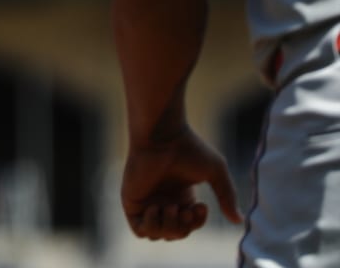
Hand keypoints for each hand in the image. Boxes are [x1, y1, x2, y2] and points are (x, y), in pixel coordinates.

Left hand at [120, 128, 241, 240]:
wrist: (162, 136)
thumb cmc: (189, 148)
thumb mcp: (215, 173)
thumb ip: (227, 197)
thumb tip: (238, 221)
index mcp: (181, 196)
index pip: (189, 225)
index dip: (197, 223)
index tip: (202, 206)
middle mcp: (163, 200)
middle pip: (174, 233)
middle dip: (184, 228)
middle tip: (185, 210)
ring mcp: (146, 201)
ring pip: (157, 235)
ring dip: (169, 228)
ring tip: (170, 207)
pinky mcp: (131, 201)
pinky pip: (139, 230)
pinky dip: (150, 227)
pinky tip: (155, 207)